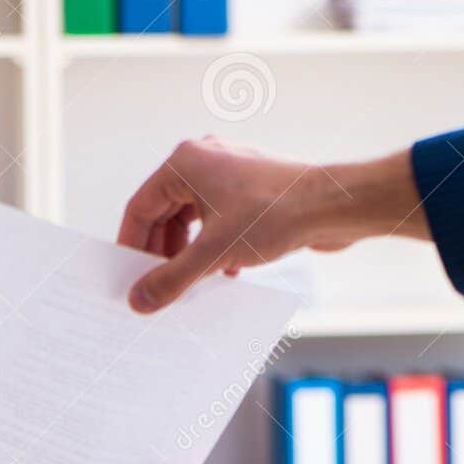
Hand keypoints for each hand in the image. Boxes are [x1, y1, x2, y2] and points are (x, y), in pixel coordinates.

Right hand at [117, 137, 426, 311]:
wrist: (336, 206)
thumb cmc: (277, 214)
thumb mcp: (213, 253)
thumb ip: (171, 279)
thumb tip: (138, 301)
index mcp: (186, 162)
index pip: (140, 207)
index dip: (131, 246)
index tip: (127, 278)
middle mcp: (204, 161)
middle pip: (164, 215)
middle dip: (160, 255)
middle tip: (156, 287)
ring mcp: (228, 176)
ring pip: (190, 222)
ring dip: (187, 255)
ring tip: (188, 285)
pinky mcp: (249, 193)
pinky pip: (215, 223)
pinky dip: (211, 249)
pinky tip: (221, 274)